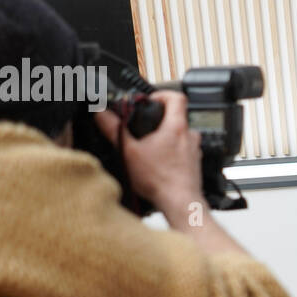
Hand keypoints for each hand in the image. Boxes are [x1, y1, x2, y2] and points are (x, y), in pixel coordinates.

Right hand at [94, 89, 203, 218]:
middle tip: (144, 128)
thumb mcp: (128, 151)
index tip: (151, 100)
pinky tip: (159, 164)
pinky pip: (183, 151)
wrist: (180, 202)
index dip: (162, 94)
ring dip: (165, 138)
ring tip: (149, 148)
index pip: (177, 97)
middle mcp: (190, 136)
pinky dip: (172, 153)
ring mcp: (194, 150)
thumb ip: (114, 130)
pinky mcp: (195, 164)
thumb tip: (101, 114)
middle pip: (177, 117)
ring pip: (180, 135)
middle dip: (159, 120)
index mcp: (176, 127)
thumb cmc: (159, 180)